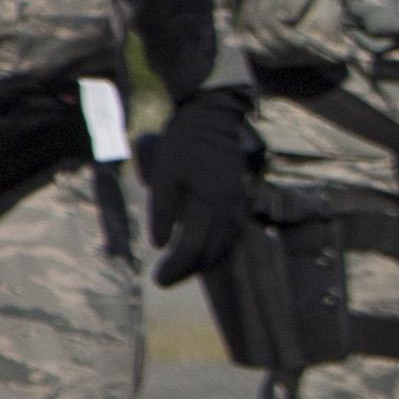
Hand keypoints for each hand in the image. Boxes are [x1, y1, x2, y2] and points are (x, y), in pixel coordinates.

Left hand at [142, 83, 259, 286]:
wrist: (212, 117)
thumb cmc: (183, 143)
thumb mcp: (164, 174)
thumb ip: (162, 210)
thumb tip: (159, 245)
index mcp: (210, 200)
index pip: (193, 246)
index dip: (176, 267)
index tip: (158, 280)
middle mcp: (229, 206)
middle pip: (212, 251)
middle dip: (189, 270)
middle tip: (166, 279)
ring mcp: (238, 202)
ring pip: (225, 244)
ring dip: (204, 261)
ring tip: (182, 269)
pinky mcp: (240, 197)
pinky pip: (232, 232)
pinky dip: (217, 246)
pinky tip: (203, 249)